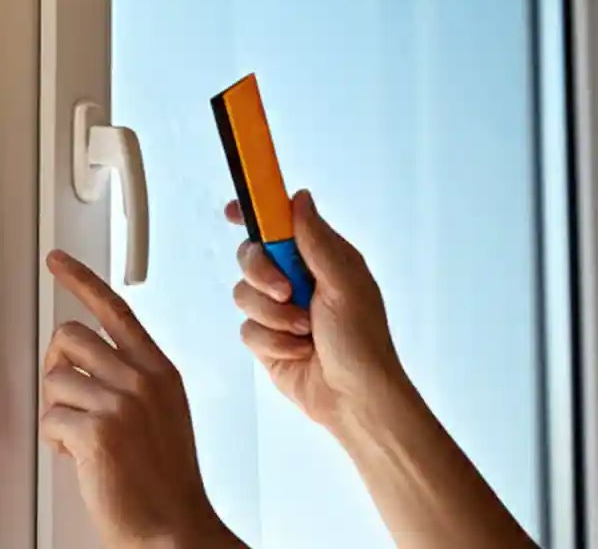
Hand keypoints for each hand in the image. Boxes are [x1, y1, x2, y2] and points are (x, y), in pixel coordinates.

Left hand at [40, 250, 241, 548]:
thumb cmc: (164, 479)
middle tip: (66, 396)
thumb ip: (134, 379)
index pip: (116, 309)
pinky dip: (55, 441)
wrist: (172, 527)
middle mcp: (142, 379)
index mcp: (160, 370)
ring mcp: (121, 402)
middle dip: (56, 365)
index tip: (57, 260)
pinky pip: (50, 417)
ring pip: (55, 378)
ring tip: (81, 438)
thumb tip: (86, 363)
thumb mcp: (163, 413)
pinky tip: (78, 457)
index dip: (81, 280)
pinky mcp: (97, 430)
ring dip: (57, 410)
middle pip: (70, 336)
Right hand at [226, 189, 409, 430]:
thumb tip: (300, 198)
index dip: (256, 213)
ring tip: (304, 332)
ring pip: (243, 294)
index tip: (235, 211)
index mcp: (320, 257)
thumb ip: (317, 241)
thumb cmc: (362, 342)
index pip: (281, 223)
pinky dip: (272, 341)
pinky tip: (297, 351)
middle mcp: (296, 278)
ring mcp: (278, 308)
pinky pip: (246, 328)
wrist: (353, 398)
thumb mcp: (344, 285)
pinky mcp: (266, 337)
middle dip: (262, 275)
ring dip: (274, 316)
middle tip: (286, 291)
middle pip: (250, 255)